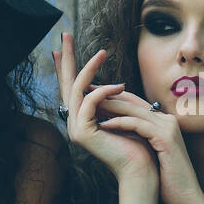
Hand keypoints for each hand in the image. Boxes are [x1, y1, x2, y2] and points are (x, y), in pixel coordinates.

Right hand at [52, 33, 158, 185]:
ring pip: (78, 89)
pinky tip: (119, 85)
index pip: (72, 87)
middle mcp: (74, 122)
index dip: (67, 66)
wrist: (142, 169)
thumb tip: (113, 85)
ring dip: (90, 68)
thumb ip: (114, 102)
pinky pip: (90, 102)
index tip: (62, 47)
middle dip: (66, 58)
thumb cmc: (138, 144)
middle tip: (65, 34)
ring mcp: (76, 128)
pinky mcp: (82, 132)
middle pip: (67, 84)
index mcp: (82, 119)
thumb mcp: (124, 115)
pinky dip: (104, 91)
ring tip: (102, 53)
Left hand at [93, 90, 203, 203]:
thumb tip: (117, 134)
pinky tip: (103, 125)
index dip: (113, 97)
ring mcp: (168, 127)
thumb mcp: (151, 154)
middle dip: (108, 96)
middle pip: (134, 101)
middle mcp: (167, 120)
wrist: (185, 198)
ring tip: (90, 107)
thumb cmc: (166, 180)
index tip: (93, 97)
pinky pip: (138, 124)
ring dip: (110, 106)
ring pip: (134, 109)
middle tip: (87, 94)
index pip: (135, 102)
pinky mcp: (166, 138)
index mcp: (164, 122)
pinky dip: (119, 123)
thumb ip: (139, 140)